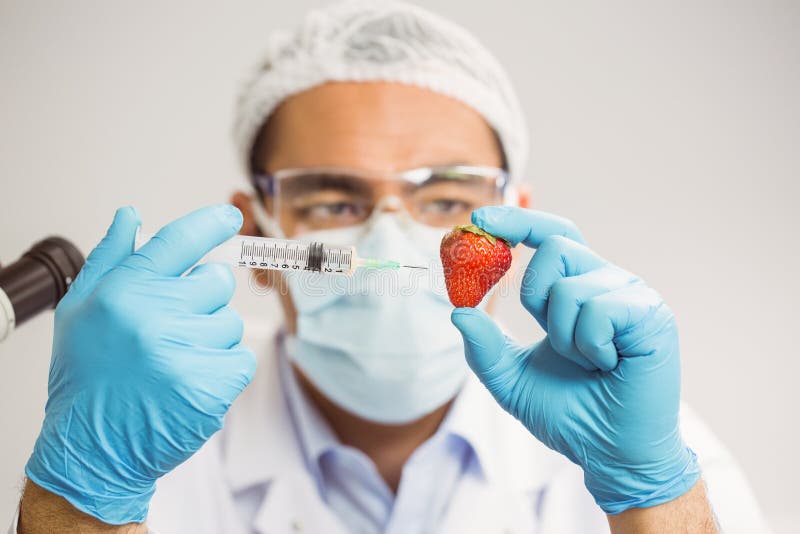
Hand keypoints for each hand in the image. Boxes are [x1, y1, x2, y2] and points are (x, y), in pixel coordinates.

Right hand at [25, 205, 256, 523]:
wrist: (91, 449)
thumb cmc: (86, 377)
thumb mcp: (79, 311)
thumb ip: (109, 259)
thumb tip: (131, 215)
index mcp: (124, 291)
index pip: (179, 240)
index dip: (211, 223)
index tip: (230, 217)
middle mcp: (154, 316)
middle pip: (218, 282)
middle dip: (204, 299)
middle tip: (173, 326)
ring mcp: (184, 352)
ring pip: (231, 323)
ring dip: (212, 339)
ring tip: (175, 361)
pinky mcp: (209, 386)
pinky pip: (242, 358)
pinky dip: (225, 369)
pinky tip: (192, 381)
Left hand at [451, 206, 699, 513]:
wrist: (610, 452)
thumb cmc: (570, 413)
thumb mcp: (511, 380)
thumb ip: (484, 348)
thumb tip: (457, 312)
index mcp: (578, 288)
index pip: (550, 236)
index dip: (517, 221)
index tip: (478, 219)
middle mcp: (606, 281)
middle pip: (555, 247)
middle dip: (536, 296)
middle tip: (555, 340)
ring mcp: (631, 295)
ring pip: (571, 287)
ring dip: (564, 337)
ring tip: (589, 362)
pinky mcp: (651, 314)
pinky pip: (600, 310)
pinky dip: (590, 344)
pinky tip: (608, 364)